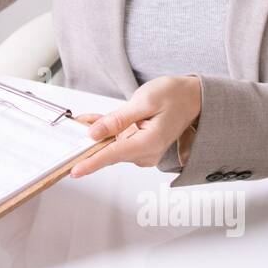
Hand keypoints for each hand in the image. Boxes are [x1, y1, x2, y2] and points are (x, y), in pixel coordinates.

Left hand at [69, 74, 201, 177]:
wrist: (193, 97)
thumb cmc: (174, 96)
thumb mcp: (144, 101)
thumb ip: (118, 119)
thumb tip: (94, 133)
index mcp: (150, 142)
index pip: (114, 155)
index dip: (92, 163)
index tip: (76, 171)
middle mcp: (147, 152)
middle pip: (109, 151)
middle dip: (90, 141)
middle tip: (74, 126)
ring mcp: (144, 151)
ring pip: (111, 146)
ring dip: (97, 133)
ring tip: (85, 119)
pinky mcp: (140, 146)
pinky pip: (117, 141)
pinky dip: (106, 131)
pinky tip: (94, 122)